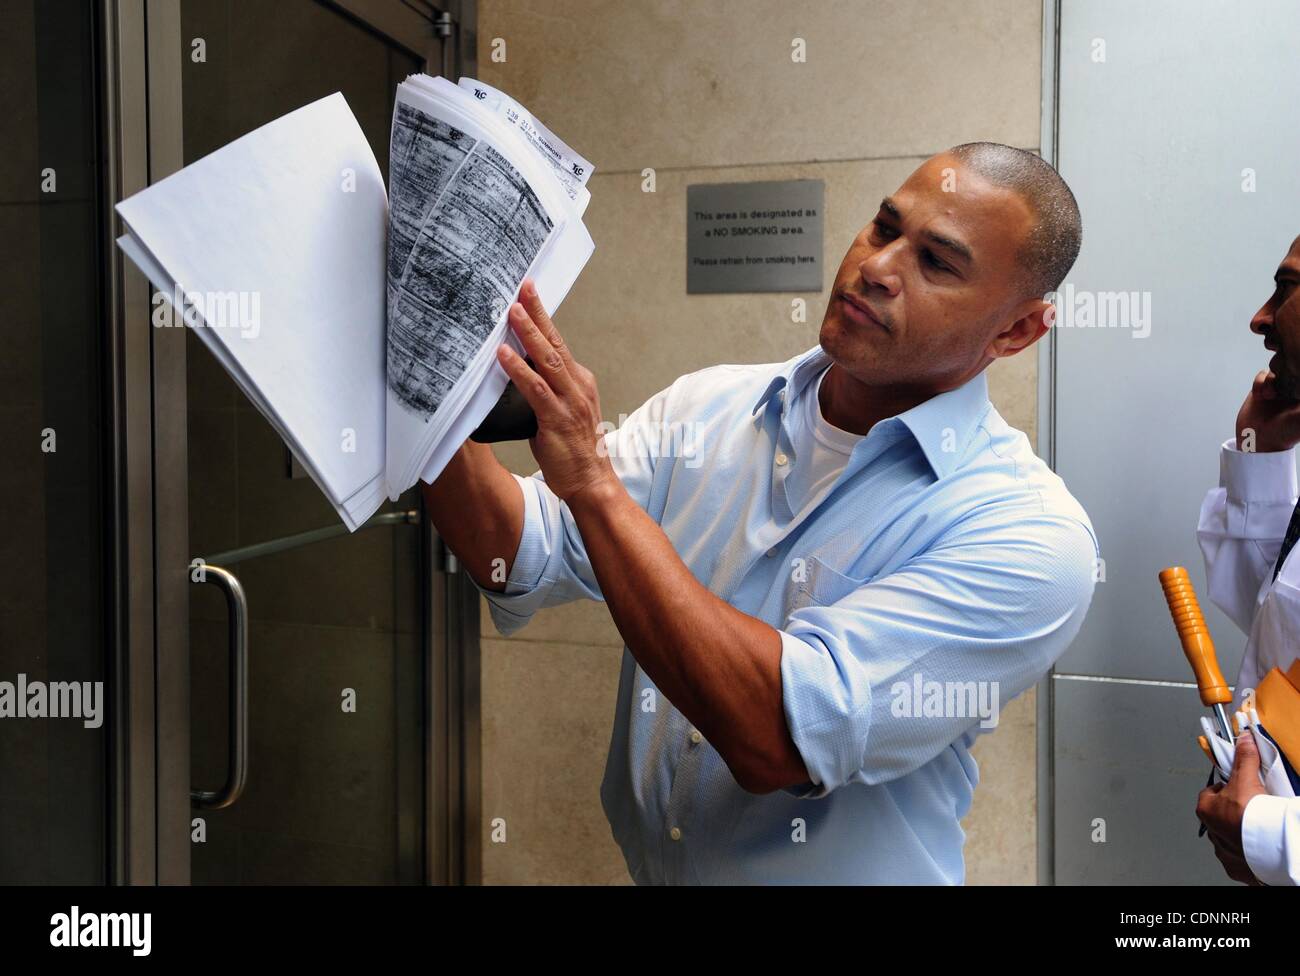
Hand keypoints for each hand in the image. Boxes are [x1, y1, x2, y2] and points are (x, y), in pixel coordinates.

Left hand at [496, 279, 617, 503]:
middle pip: (555, 342)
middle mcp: (577, 386)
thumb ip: (544, 393)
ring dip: (528, 334)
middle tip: (523, 288)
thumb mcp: (560, 414)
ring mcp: (569, 401)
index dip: (543, 319)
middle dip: (538, 313)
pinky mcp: (557, 419)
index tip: (529, 295)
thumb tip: (516, 378)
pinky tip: (504, 355)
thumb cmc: (574, 452)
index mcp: (579, 382)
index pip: (558, 343)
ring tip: (511, 312)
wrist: (592, 481)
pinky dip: (519, 369)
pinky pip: (535, 388)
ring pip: (548, 359)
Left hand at [1196, 729, 1267, 883]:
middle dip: (1231, 810)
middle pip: (1218, 814)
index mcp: (1205, 808)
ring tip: (1255, 826)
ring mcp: (1222, 849)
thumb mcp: (1245, 779)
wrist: (1266, 845)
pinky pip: (1238, 856)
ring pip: (1227, 835)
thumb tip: (1243, 738)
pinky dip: (1246, 850)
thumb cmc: (1250, 815)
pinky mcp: (1235, 865)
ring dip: (1237, 831)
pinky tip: (1256, 845)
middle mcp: (1209, 830)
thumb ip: (1243, 757)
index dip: (1225, 788)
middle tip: (1249, 807)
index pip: (1210, 792)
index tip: (1237, 787)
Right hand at [1236, 369, 1299, 451]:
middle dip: (1284, 374)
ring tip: (1269, 396)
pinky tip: (1260, 396)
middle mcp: (1294, 391)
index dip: (1296, 375)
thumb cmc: (1285, 434)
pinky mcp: (1262, 390)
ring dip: (1271, 380)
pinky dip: (1260, 383)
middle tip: (1280, 391)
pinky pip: (1262, 375)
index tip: (1292, 390)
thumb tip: (1299, 391)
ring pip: (1277, 369)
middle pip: (1292, 369)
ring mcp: (1278, 389)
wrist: (1258, 441)